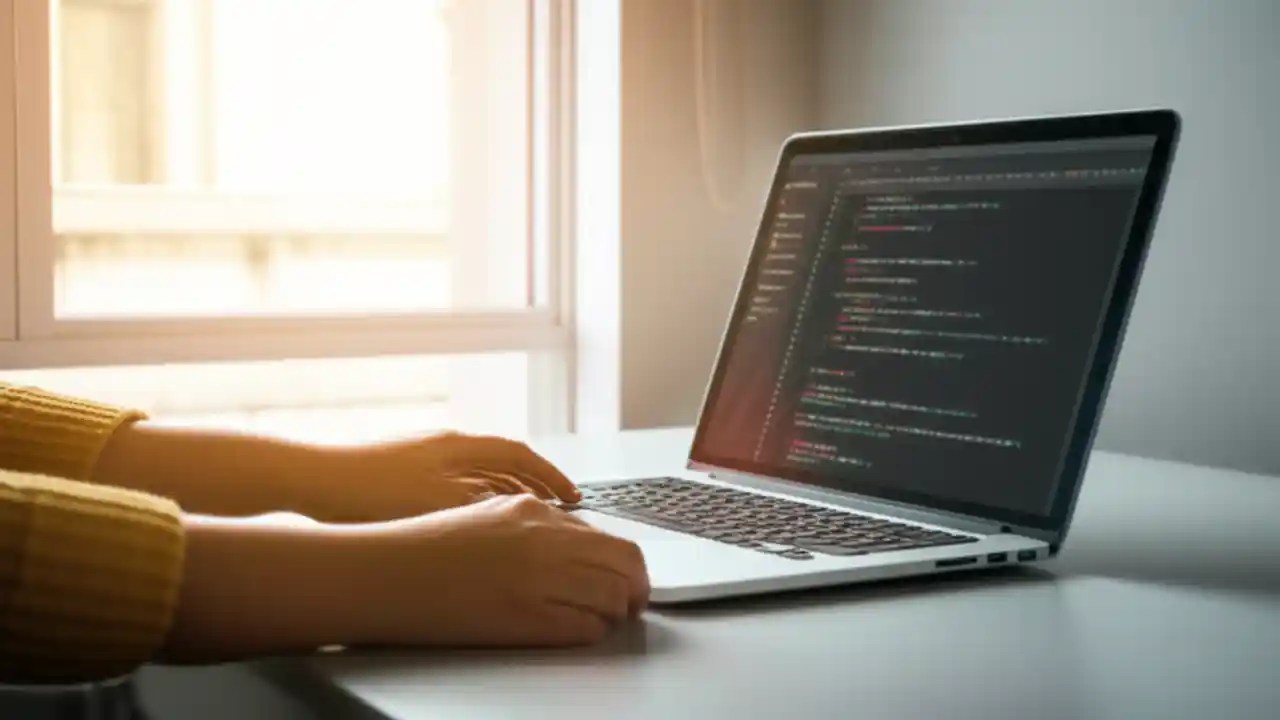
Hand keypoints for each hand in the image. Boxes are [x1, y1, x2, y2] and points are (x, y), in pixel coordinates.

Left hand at [318, 433, 581, 521]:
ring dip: (505, 494)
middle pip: (503, 463)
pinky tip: (470, 526)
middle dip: (533, 485)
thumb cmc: (369, 492)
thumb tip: (524, 514)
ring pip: (478, 475)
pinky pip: (455, 486)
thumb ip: (485, 507)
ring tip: (522, 518)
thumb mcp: (439, 504)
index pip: (521, 455)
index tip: (574, 496)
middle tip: (557, 509)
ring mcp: (421, 458)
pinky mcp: (400, 475)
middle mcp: (444, 446)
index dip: (551, 476)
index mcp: (459, 446)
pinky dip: (475, 502)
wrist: (310, 481)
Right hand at [353, 495, 649, 646]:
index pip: (608, 536)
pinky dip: (592, 632)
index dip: (623, 562)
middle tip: (633, 601)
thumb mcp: (485, 517)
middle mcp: (544, 538)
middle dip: (636, 585)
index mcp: (533, 511)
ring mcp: (538, 577)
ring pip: (615, 595)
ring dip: (619, 610)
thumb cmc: (421, 549)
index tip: (623, 576)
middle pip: (625, 561)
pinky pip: (585, 627)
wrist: (382, 573)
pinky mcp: (527, 616)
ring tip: (610, 618)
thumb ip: (531, 528)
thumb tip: (572, 547)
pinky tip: (582, 632)